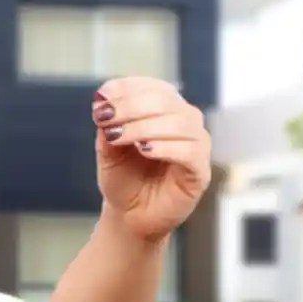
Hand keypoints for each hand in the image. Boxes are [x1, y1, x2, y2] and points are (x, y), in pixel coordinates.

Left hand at [91, 77, 211, 241]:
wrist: (129, 215)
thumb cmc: (123, 178)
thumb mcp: (107, 149)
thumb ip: (107, 126)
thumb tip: (102, 102)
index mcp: (164, 110)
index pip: (153, 87)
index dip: (127, 88)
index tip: (102, 97)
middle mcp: (184, 122)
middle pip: (166, 100)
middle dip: (131, 106)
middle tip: (106, 118)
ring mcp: (196, 146)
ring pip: (180, 123)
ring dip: (143, 126)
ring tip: (118, 137)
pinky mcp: (200, 171)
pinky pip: (191, 151)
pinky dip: (165, 147)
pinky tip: (144, 150)